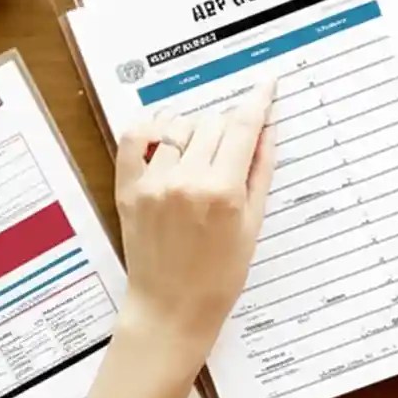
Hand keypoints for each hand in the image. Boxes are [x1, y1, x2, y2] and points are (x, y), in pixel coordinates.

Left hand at [114, 80, 276, 369]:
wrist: (171, 310)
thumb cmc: (219, 277)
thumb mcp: (253, 226)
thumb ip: (261, 172)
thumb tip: (268, 129)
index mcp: (224, 191)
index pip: (243, 127)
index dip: (258, 101)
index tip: (265, 86)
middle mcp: (187, 181)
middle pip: (213, 122)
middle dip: (228, 127)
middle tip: (231, 149)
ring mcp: (154, 183)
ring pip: (178, 126)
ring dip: (194, 131)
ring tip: (200, 155)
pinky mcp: (129, 189)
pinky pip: (134, 137)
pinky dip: (149, 128)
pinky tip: (164, 138)